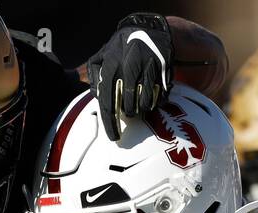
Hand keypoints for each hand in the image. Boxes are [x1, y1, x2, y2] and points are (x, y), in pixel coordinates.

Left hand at [88, 13, 173, 140]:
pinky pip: (159, 99)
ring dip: (142, 109)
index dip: (110, 124)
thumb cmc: (122, 47)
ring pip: (144, 106)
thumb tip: (94, 96)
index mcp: (110, 66)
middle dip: (128, 114)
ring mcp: (147, 70)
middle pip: (128, 108)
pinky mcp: (163, 72)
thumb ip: (95, 74)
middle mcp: (128, 67)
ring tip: (139, 102)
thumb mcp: (103, 54)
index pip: (108, 102)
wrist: (150, 29)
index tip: (114, 138)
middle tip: (129, 111)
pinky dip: (155, 102)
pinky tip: (152, 95)